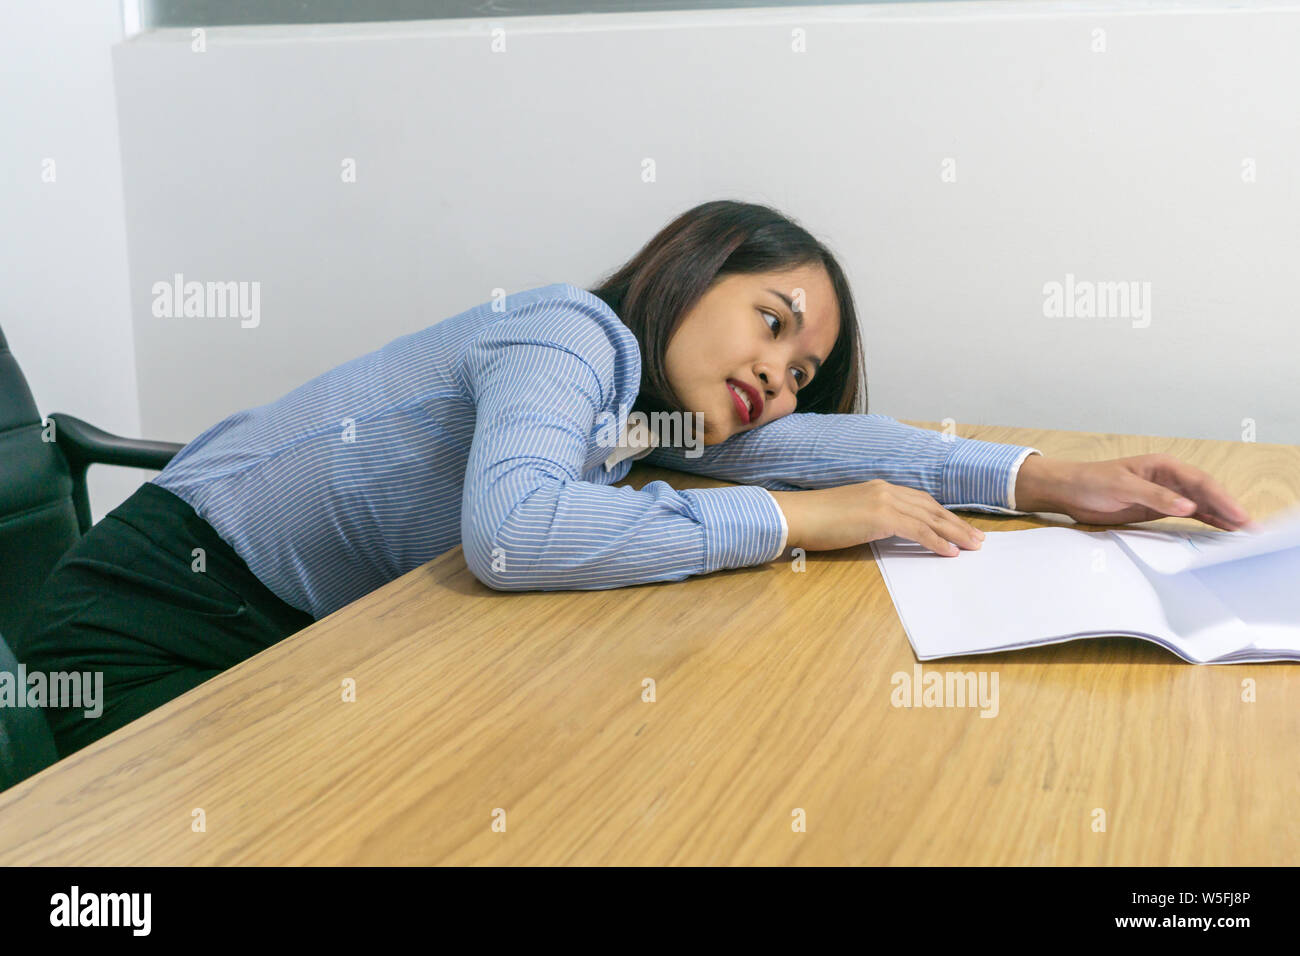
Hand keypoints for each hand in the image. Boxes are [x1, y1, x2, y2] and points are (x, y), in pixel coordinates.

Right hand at [769, 480, 984, 555]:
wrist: (796, 515)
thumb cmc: (815, 520)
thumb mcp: (850, 517)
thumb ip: (872, 520)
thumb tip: (887, 533)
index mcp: (878, 488)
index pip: (920, 501)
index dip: (942, 514)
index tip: (958, 527)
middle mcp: (885, 490)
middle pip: (931, 507)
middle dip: (956, 523)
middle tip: (977, 538)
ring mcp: (884, 501)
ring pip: (930, 518)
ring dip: (954, 533)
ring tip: (972, 546)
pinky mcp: (881, 516)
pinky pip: (917, 530)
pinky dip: (936, 541)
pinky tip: (949, 552)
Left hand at [1015, 453, 1255, 530]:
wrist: (1068, 489)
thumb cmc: (1091, 481)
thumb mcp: (1121, 487)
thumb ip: (1155, 497)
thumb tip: (1187, 507)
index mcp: (1163, 466)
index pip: (1200, 482)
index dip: (1221, 498)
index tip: (1238, 515)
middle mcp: (1169, 478)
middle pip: (1206, 493)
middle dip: (1230, 509)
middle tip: (1252, 528)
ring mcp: (1166, 494)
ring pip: (1202, 504)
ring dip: (1223, 517)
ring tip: (1245, 533)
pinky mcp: (1159, 508)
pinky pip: (1189, 515)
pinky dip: (1207, 522)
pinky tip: (1223, 531)